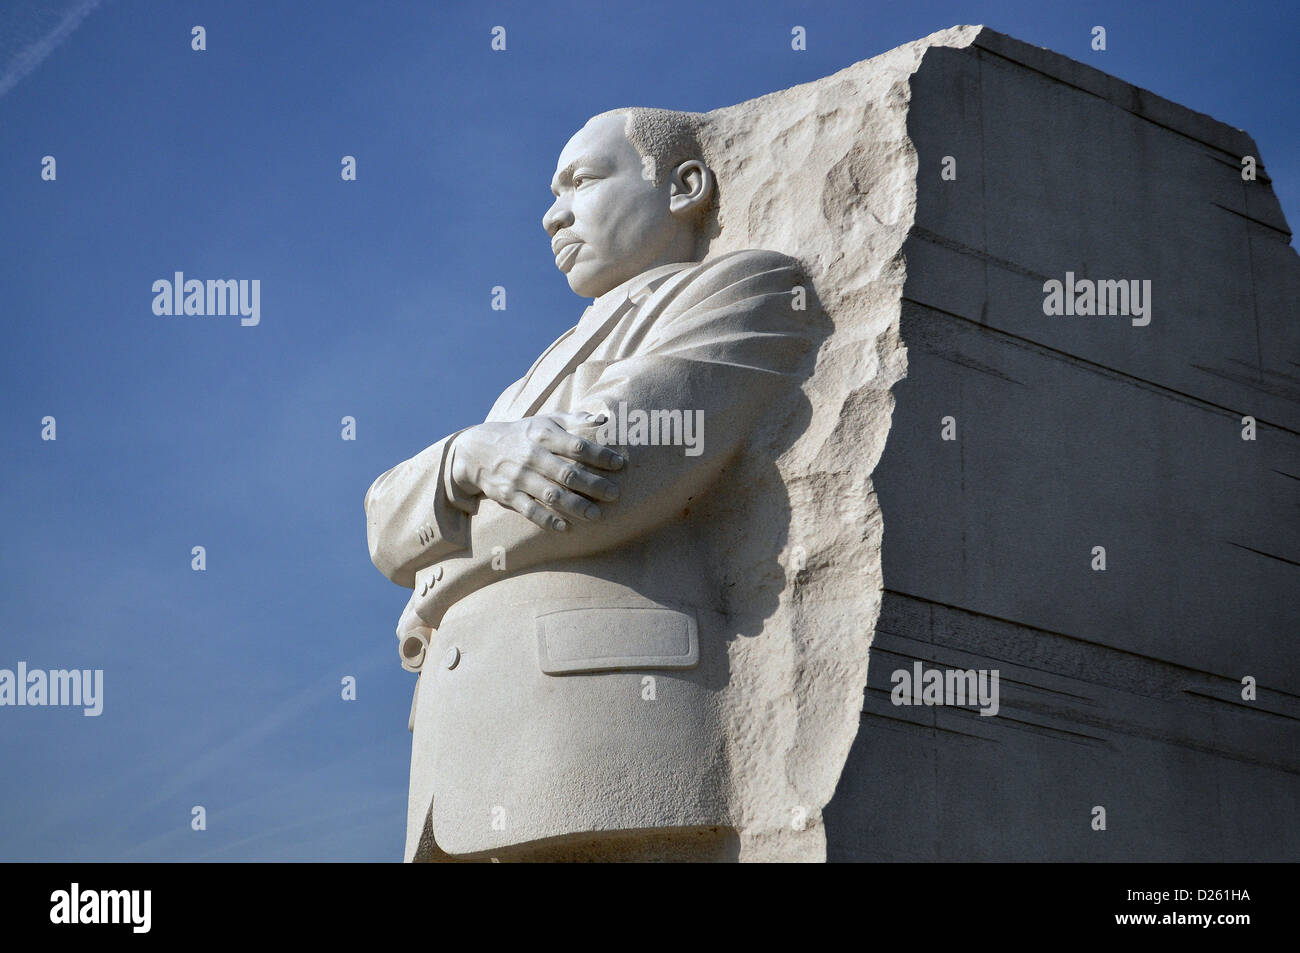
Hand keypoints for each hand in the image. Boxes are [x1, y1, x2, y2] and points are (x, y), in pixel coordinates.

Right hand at [448, 412, 623, 530]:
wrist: (478, 450)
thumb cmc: (522, 435)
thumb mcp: (545, 421)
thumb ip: (574, 420)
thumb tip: (603, 419)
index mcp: (543, 435)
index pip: (576, 446)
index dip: (599, 455)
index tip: (619, 464)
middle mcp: (532, 456)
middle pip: (567, 473)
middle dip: (593, 485)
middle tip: (615, 494)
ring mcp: (519, 477)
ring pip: (551, 494)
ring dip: (575, 506)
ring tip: (597, 515)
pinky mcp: (509, 496)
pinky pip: (530, 510)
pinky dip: (548, 520)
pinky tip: (566, 528)